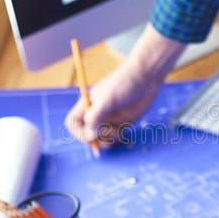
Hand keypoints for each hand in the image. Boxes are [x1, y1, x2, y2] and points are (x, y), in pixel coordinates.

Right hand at [65, 23, 185, 147]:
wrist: (145, 78)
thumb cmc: (124, 84)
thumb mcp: (107, 100)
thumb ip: (96, 118)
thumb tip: (89, 136)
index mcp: (88, 105)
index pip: (73, 122)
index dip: (77, 132)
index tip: (89, 136)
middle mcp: (97, 113)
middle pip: (86, 134)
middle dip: (95, 140)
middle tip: (107, 138)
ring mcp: (109, 119)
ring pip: (102, 138)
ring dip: (108, 140)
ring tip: (118, 132)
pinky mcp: (122, 123)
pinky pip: (115, 137)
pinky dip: (118, 138)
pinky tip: (125, 130)